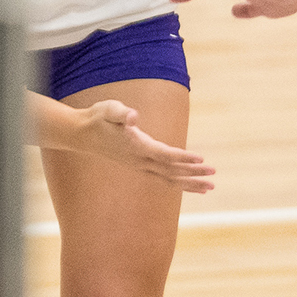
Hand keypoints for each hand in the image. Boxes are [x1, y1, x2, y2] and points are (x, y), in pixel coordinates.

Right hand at [73, 100, 214, 192]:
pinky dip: (178, 182)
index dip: (183, 157)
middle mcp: (140, 160)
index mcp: (137, 146)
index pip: (165, 155)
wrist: (82, 134)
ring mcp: (140, 166)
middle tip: (214, 175)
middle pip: (171, 171)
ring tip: (210, 187)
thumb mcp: (108, 109)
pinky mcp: (140, 166)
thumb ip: (121, 112)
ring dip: (190, 183)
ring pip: (169, 179)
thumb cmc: (98, 118)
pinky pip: (163, 178)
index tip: (201, 159)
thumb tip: (132, 116)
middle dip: (193, 174)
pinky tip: (190, 184)